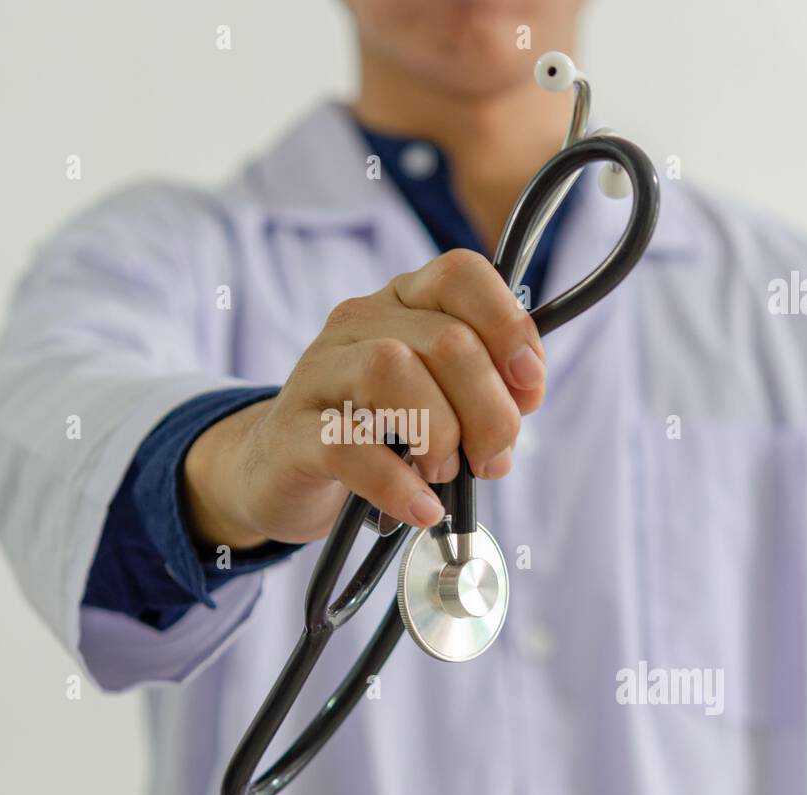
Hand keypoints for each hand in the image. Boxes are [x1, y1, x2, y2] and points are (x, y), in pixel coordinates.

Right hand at [182, 249, 546, 548]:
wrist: (278, 471)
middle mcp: (359, 323)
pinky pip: (347, 446)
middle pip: (446, 340)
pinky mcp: (292, 432)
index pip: (461, 274)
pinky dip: (396, 484)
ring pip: (392, 370)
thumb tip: (520, 406)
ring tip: (442, 473)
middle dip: (489, 410)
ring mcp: (319, 372)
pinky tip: (419, 507)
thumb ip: (483, 394)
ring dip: (440, 433)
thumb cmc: (373, 432)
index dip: (509, 328)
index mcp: (402, 301)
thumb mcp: (437, 400)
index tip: (528, 387)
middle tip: (489, 459)